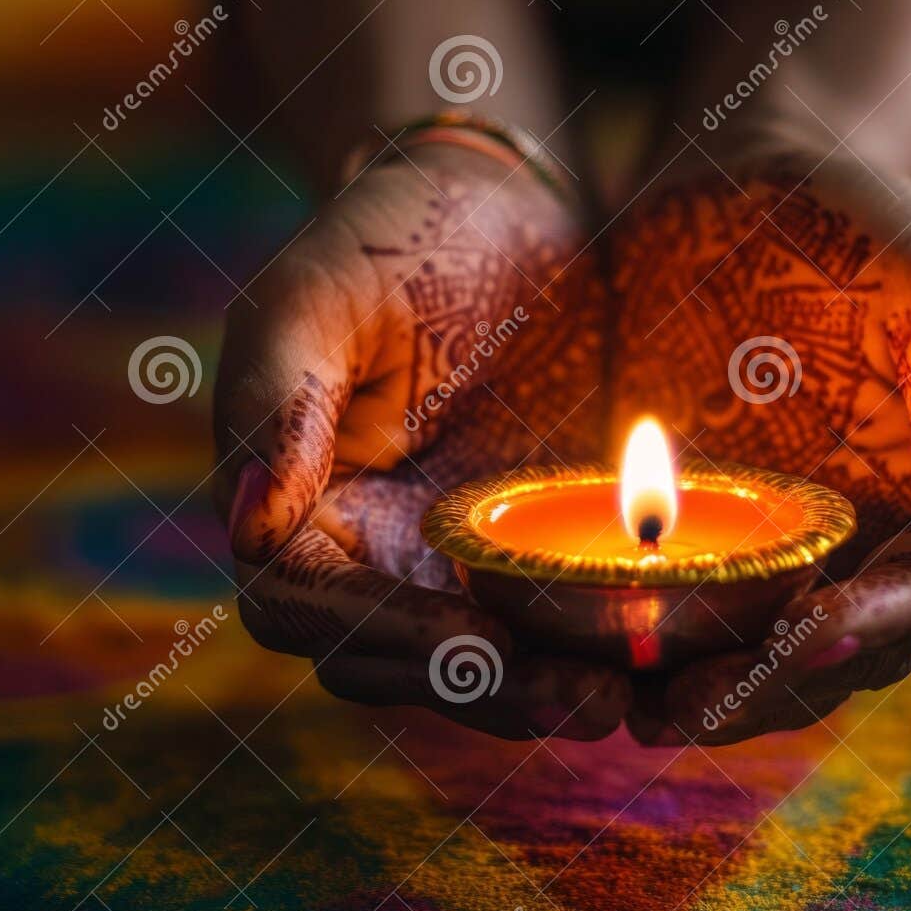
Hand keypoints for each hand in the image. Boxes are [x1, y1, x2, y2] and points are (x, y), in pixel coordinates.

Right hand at [214, 144, 628, 739]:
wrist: (498, 209)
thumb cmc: (392, 236)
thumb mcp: (318, 295)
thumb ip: (278, 403)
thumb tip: (247, 526)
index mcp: (297, 506)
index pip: (306, 607)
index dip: (382, 634)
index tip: (476, 637)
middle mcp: (367, 555)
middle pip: (397, 665)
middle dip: (483, 690)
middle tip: (578, 697)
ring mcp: (452, 565)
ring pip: (479, 668)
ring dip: (542, 696)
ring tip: (620, 701)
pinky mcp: (533, 558)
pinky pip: (553, 628)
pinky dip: (595, 657)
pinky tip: (663, 665)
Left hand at [609, 146, 910, 744]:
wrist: (743, 192)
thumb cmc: (864, 228)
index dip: (883, 626)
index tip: (813, 630)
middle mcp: (871, 550)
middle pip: (842, 658)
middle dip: (773, 690)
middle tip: (693, 706)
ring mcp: (784, 556)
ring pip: (761, 661)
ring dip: (710, 697)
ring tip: (640, 709)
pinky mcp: (700, 543)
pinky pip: (685, 614)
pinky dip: (650, 647)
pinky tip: (592, 659)